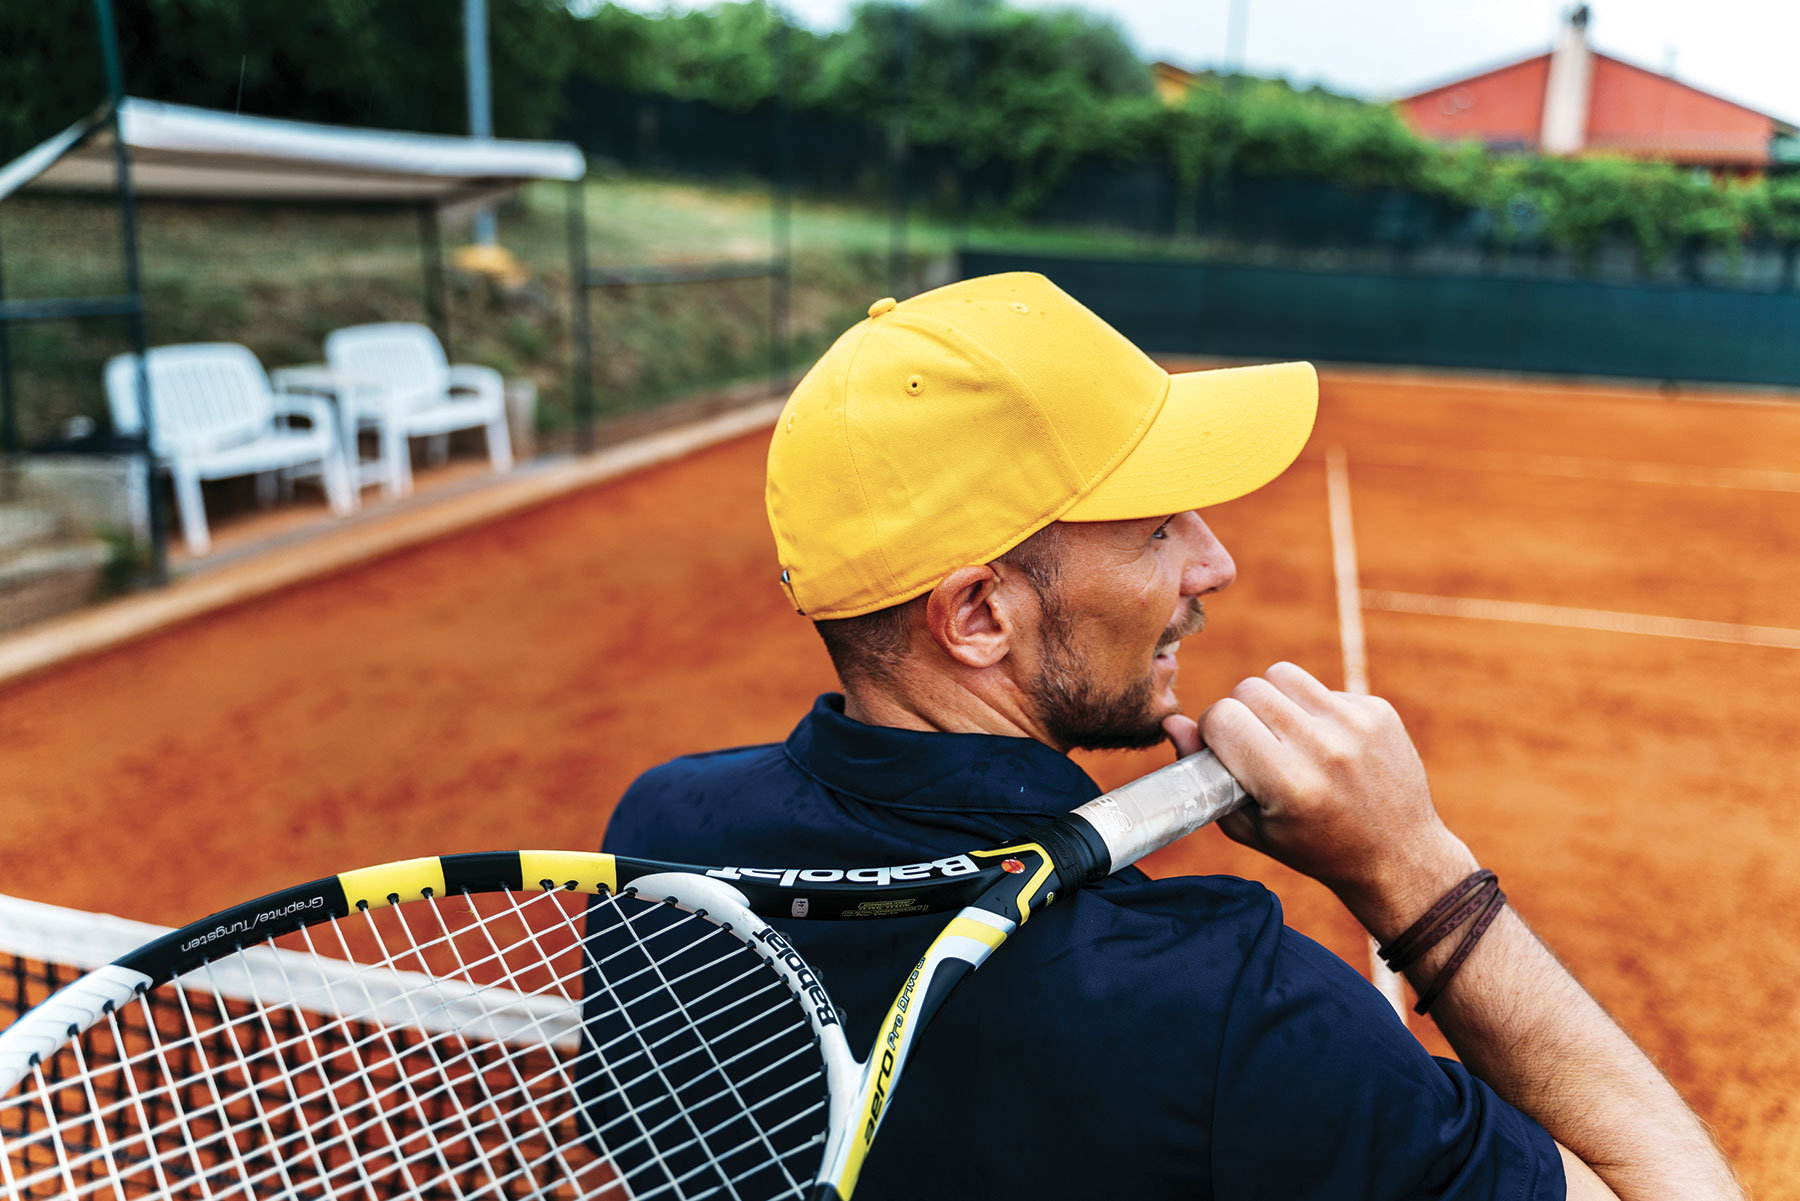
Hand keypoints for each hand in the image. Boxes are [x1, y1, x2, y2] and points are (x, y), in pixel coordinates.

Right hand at [1166, 662, 1476, 937]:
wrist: (1398, 855)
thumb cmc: (1313, 847)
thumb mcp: (1250, 826)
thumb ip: (1204, 775)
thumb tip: (1172, 722)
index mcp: (1289, 784)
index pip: (1223, 717)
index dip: (1213, 732)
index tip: (1225, 753)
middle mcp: (1325, 749)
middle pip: (1249, 689)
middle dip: (1241, 713)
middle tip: (1256, 747)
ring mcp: (1356, 725)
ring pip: (1282, 675)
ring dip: (1274, 700)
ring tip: (1286, 736)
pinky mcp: (1378, 710)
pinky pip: (1321, 688)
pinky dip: (1312, 710)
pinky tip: (1326, 743)